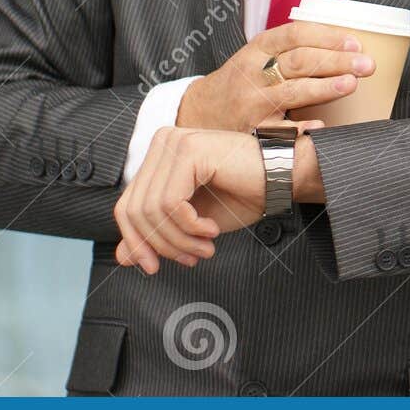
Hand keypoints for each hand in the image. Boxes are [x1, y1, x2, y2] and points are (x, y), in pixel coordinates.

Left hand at [113, 125, 316, 273]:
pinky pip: (170, 203)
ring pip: (152, 210)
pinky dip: (189, 226)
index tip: (152, 267)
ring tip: (205, 248)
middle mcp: (163, 142)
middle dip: (161, 244)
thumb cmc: (246, 194)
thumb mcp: (192, 223)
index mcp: (160, 155)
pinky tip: (210, 230)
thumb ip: (157, 234)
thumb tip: (123, 257)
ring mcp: (175, 143)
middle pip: (135, 209)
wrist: (286, 178)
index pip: (127, 205)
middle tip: (190, 259)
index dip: (136, 241)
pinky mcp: (189, 151)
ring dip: (180, 239)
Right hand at [177, 21, 373, 132]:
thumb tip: (345, 46)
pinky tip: (322, 126)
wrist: (197, 113)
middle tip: (366, 64)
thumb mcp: (257, 56)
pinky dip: (301, 127)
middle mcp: (254, 72)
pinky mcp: (252, 130)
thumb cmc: (239, 82)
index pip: (295, 35)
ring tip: (351, 84)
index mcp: (258, 48)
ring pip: (291, 91)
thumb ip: (290, 49)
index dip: (326, 36)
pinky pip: (280, 130)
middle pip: (299, 61)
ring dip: (324, 87)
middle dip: (335, 61)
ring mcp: (252, 101)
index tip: (354, 41)